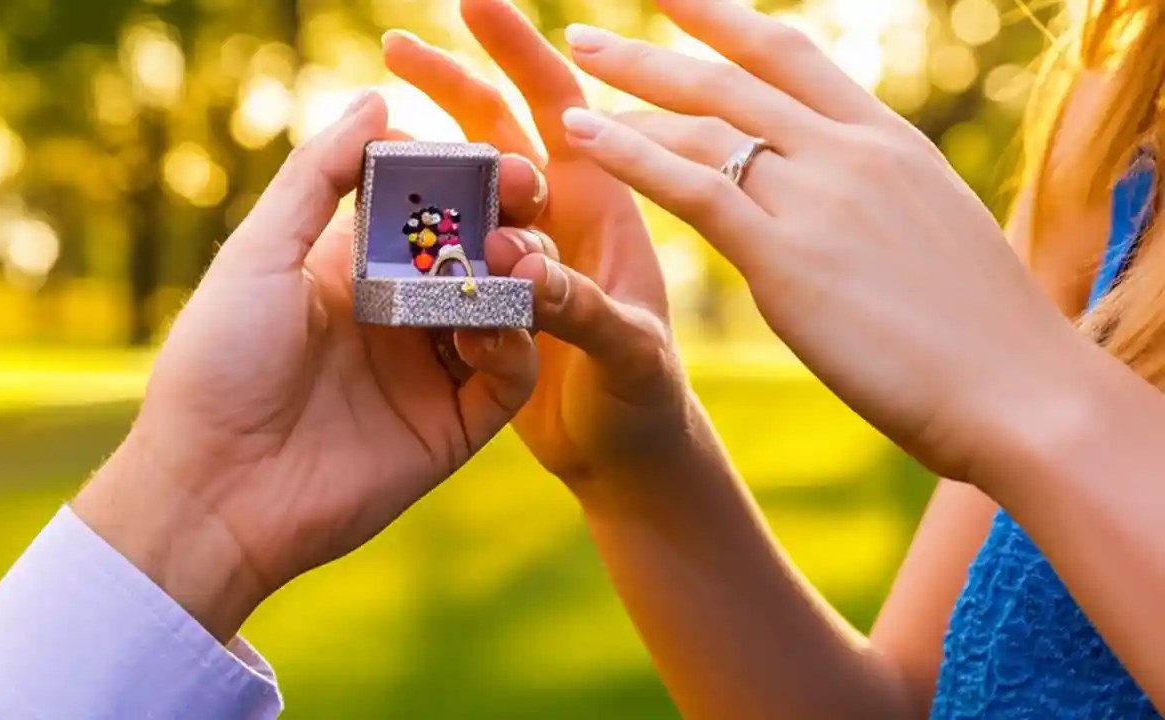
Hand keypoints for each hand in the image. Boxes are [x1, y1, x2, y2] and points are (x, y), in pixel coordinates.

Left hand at [74, 93, 539, 639]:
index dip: (472, 180)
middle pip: (485, 254)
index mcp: (359, 268)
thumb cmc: (219, 363)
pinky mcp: (454, 426)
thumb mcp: (261, 253)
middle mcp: (404, 315)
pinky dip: (514, 344)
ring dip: (522, 277)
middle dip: (512, 222)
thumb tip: (375, 98)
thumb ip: (319, 175)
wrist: (214, 487)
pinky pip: (510, 378)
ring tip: (512, 259)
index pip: (438, 208)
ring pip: (510, 310)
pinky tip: (489, 326)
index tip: (496, 158)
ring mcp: (432, 371)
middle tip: (525, 199)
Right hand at [382, 0, 696, 486]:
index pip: (565, 111)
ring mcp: (517, 258)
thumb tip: (519, 265)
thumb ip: (582, 308)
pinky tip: (372, 210)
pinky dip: (409, 223)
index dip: (522, 54)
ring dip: (423, 152)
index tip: (475, 4)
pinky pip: (438, 246)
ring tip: (374, 126)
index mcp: (603, 213)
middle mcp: (557, 223)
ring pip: (464, 186)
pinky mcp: (484, 297)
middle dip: (454, 81)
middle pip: (501, 132)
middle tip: (397, 44)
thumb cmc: (647, 403)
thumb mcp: (629, 355)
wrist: (629, 456)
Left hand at [558, 0, 1107, 483]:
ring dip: (628, 97)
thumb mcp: (933, 234)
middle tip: (590, 35)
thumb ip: (878, 203)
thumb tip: (847, 205)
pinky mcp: (788, 256)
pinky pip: (693, 185)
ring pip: (706, 124)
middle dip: (655, 51)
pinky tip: (582, 137)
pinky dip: (631, 155)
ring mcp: (820, 196)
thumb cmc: (986, 334)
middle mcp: (851, 151)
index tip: (675, 0)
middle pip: (734, 77)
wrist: (1022, 391)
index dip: (725, 22)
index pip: (793, 57)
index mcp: (890, 141)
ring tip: (568, 83)